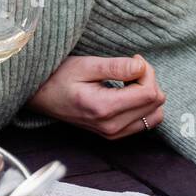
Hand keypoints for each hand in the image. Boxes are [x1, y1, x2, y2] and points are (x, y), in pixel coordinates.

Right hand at [27, 54, 165, 139]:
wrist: (40, 97)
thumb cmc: (58, 78)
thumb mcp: (84, 65)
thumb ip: (115, 67)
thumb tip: (142, 67)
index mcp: (104, 108)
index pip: (149, 93)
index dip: (148, 72)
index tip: (133, 60)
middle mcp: (111, 126)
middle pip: (155, 104)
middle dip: (149, 81)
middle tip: (130, 67)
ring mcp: (113, 134)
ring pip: (155, 114)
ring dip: (148, 94)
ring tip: (129, 81)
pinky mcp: (114, 135)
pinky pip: (146, 122)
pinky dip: (144, 106)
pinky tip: (127, 93)